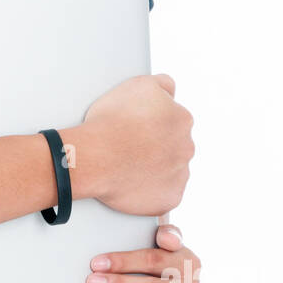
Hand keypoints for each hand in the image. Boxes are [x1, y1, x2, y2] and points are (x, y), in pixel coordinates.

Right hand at [77, 73, 194, 214]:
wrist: (95, 157)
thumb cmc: (111, 121)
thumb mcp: (138, 84)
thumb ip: (163, 84)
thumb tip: (171, 90)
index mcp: (182, 119)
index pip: (172, 120)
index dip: (150, 124)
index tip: (134, 128)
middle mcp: (187, 147)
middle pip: (173, 146)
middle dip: (155, 147)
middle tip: (128, 148)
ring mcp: (180, 175)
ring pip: (169, 171)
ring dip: (153, 169)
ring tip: (125, 167)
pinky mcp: (170, 198)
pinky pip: (162, 195)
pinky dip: (149, 192)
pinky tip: (130, 184)